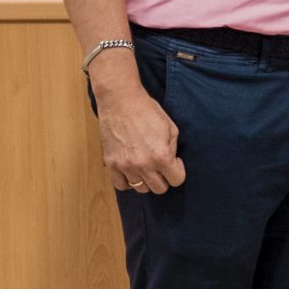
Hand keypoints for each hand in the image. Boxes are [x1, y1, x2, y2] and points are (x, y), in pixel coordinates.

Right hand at [92, 65, 184, 194]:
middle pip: (159, 189)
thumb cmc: (147, 111)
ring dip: (146, 180)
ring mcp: (125, 165)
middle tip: (160, 166)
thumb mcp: (170, 128)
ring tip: (145, 167)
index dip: (178, 171)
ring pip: (141, 188)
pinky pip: (121, 185)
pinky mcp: (111, 163)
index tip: (174, 162)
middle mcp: (143, 165)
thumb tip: (171, 163)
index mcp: (161, 156)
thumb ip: (173, 149)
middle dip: (164, 178)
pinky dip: (127, 181)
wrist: (120, 100)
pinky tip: (131, 171)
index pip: (177, 180)